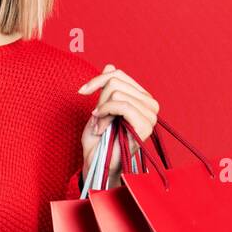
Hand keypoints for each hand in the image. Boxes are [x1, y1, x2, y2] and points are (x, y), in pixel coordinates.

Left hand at [76, 64, 159, 188]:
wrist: (98, 165)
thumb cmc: (98, 141)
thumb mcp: (98, 108)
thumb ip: (106, 87)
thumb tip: (110, 65)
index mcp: (141, 98)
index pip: (118, 75)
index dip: (97, 80)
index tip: (82, 92)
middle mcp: (149, 104)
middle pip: (116, 81)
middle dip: (98, 99)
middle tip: (95, 118)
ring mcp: (149, 115)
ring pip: (116, 92)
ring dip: (101, 110)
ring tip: (100, 126)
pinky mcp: (144, 126)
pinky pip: (121, 104)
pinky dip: (105, 113)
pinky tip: (102, 127)